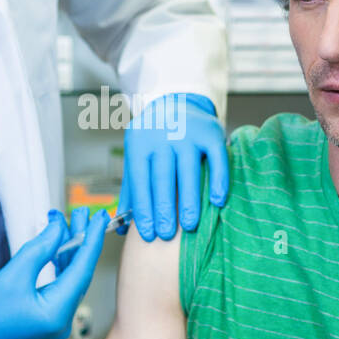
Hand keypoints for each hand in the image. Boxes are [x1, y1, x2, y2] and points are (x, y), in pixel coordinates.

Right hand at [0, 208, 108, 338]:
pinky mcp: (49, 318)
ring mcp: (57, 321)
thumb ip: (40, 249)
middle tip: (83, 213)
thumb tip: (59, 228)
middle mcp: (64, 320)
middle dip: (81, 241)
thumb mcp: (13, 275)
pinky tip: (60, 246)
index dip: (92, 239)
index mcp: (57, 313)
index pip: (82, 270)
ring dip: (70, 250)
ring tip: (71, 222)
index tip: (100, 216)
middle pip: (79, 273)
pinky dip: (61, 265)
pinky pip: (61, 286)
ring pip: (71, 278)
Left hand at [118, 92, 227, 241]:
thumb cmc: (154, 141)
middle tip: (166, 235)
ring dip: (189, 200)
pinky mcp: (211, 132)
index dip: (143, 209)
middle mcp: (162, 135)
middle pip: (162, 177)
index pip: (140, 180)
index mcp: (139, 142)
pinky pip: (216, 159)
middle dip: (164, 209)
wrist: (176, 103)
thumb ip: (130, 190)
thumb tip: (119, 227)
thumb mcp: (136, 158)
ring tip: (189, 226)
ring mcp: (187, 132)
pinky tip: (218, 201)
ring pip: (188, 170)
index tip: (147, 234)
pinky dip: (219, 180)